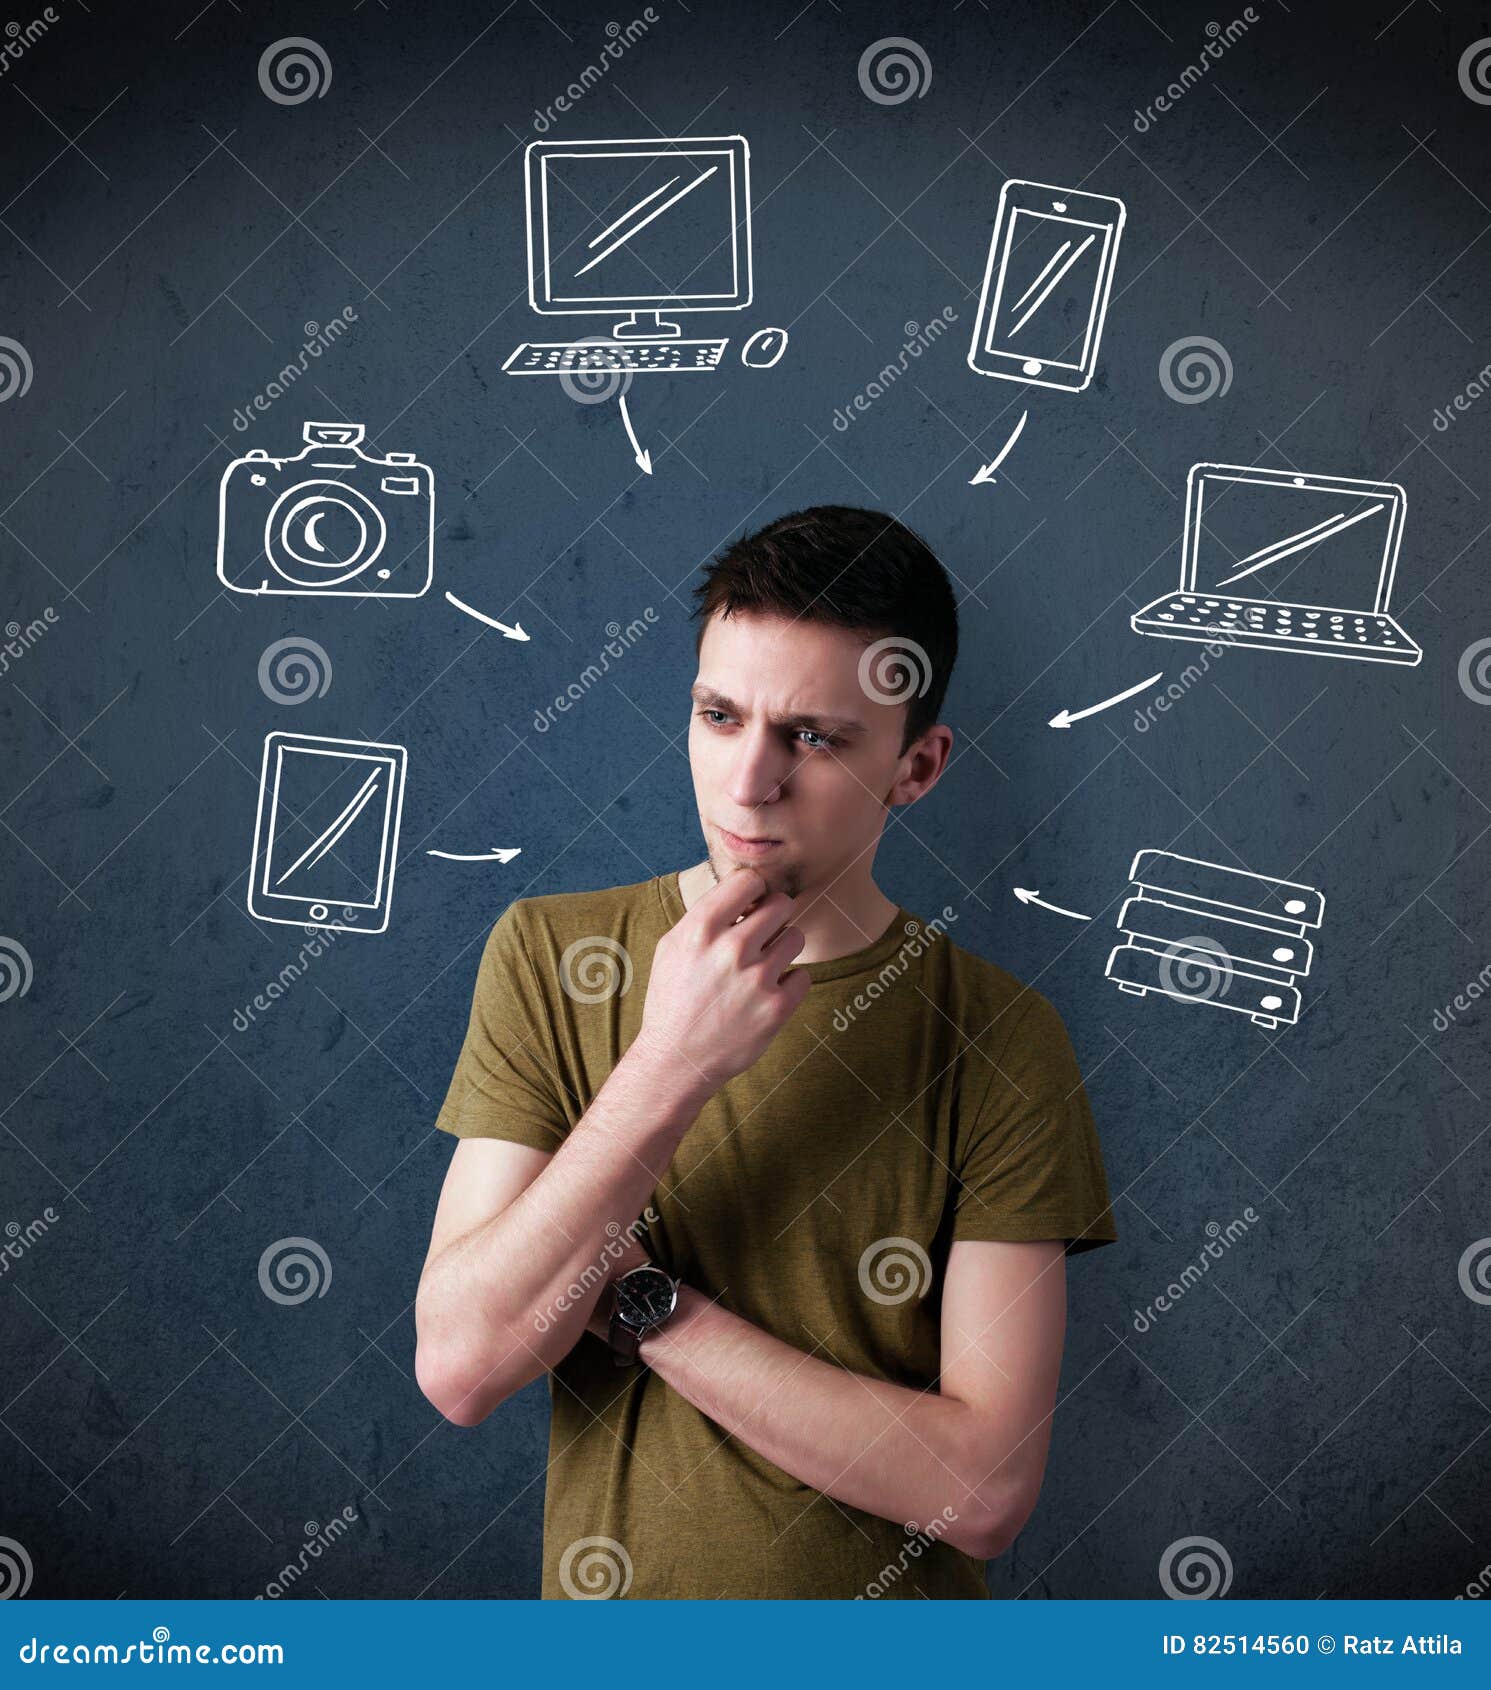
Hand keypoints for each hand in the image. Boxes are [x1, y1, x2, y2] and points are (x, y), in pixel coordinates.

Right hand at [634, 866, 810, 1091]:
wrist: (677, 1059)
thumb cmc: (673, 999)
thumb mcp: (672, 946)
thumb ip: (706, 915)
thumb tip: (745, 891)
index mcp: (701, 929)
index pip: (749, 880)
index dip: (753, 891)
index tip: (749, 906)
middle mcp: (731, 949)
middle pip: (781, 904)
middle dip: (774, 916)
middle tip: (762, 934)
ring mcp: (757, 979)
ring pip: (796, 937)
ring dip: (782, 949)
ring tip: (761, 967)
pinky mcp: (777, 1007)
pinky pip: (803, 976)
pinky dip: (788, 984)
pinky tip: (766, 995)